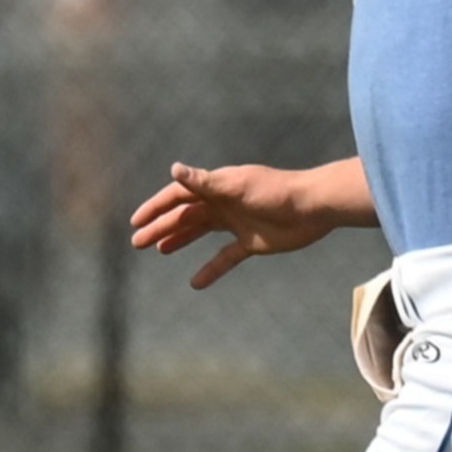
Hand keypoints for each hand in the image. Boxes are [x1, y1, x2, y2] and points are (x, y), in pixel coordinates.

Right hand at [130, 161, 340, 289]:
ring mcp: (237, 222)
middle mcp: (224, 202)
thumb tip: (174, 168)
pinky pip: (226, 256)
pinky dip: (211, 269)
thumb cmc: (276, 192)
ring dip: (180, 239)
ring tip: (159, 250)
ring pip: (201, 232)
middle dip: (161, 226)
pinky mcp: (252, 242)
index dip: (156, 207)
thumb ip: (204, 182)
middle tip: (138, 242)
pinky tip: (195, 282)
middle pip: (186, 215)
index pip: (178, 195)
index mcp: (217, 186)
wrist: (314, 207)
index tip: (136, 222)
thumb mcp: (237, 187)